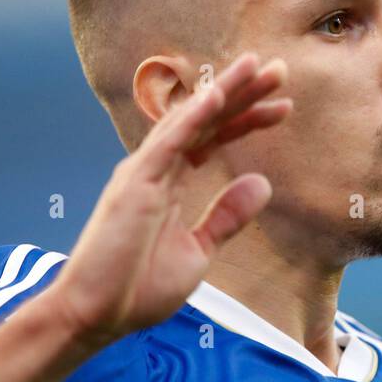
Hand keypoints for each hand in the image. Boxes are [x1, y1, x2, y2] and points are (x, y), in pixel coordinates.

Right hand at [47, 53, 290, 346]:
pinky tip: (217, 95)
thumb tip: (262, 182)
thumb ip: (226, 216)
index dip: (248, 119)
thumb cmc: (138, 289)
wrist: (97, 317)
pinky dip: (192, 117)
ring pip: (189, 121)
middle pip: (206, 120)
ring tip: (255, 65)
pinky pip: (167, 143)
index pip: (215, 138)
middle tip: (279, 69)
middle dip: (243, 93)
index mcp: (171, 182)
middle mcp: (157, 168)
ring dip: (223, 91)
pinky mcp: (133, 184)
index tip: (284, 107)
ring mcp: (144, 172)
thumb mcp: (198, 251)